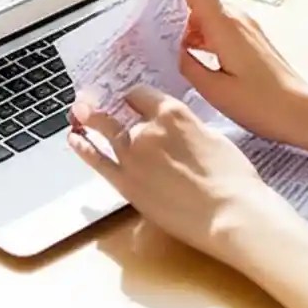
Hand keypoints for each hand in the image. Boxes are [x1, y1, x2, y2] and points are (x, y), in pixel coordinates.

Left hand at [68, 85, 301, 264]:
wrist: (230, 213)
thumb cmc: (233, 178)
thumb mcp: (213, 137)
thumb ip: (187, 129)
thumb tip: (177, 131)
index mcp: (172, 113)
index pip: (141, 94)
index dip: (135, 96)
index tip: (131, 100)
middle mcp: (147, 130)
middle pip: (119, 112)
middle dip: (103, 105)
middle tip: (90, 100)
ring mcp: (133, 157)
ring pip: (104, 131)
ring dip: (89, 120)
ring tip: (77, 114)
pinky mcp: (126, 184)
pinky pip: (97, 161)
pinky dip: (83, 148)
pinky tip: (75, 140)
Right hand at [170, 0, 307, 150]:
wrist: (304, 112)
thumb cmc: (263, 104)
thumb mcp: (215, 91)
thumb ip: (189, 66)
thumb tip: (176, 51)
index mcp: (225, 25)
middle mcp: (237, 19)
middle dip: (173, 5)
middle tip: (148, 24)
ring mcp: (246, 28)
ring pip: (209, 13)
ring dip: (188, 23)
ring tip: (166, 45)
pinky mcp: (251, 40)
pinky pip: (220, 26)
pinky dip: (202, 35)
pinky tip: (193, 56)